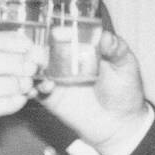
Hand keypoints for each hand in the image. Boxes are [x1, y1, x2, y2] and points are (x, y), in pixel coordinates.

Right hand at [37, 31, 148, 154]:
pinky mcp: (51, 97)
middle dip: (35, 48)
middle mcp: (64, 60)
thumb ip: (117, 49)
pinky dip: (32, 87)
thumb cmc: (125, 90)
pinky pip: (35, 90)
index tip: (53, 31)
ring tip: (34, 69)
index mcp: (81, 47)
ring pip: (34, 68)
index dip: (55, 30)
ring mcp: (56, 78)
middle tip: (37, 52)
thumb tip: (105, 36)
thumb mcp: (125, 65)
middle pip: (42, 49)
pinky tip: (44, 87)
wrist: (121, 123)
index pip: (63, 33)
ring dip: (29, 66)